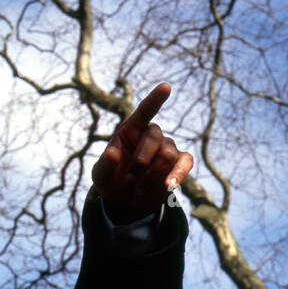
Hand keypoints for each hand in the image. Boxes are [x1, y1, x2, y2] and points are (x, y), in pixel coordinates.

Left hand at [92, 82, 192, 223]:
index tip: (166, 87)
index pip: (144, 110)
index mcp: (131, 129)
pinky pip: (185, 162)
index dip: (155, 99)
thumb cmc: (112, 180)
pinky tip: (168, 185)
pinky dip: (177, 174)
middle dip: (142, 160)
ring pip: (168, 154)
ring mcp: (167, 148)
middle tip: (131, 177)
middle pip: (155, 136)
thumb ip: (105, 164)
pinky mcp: (179, 163)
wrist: (125, 202)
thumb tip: (112, 153)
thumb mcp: (101, 175)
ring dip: (152, 174)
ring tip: (139, 187)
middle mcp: (152, 135)